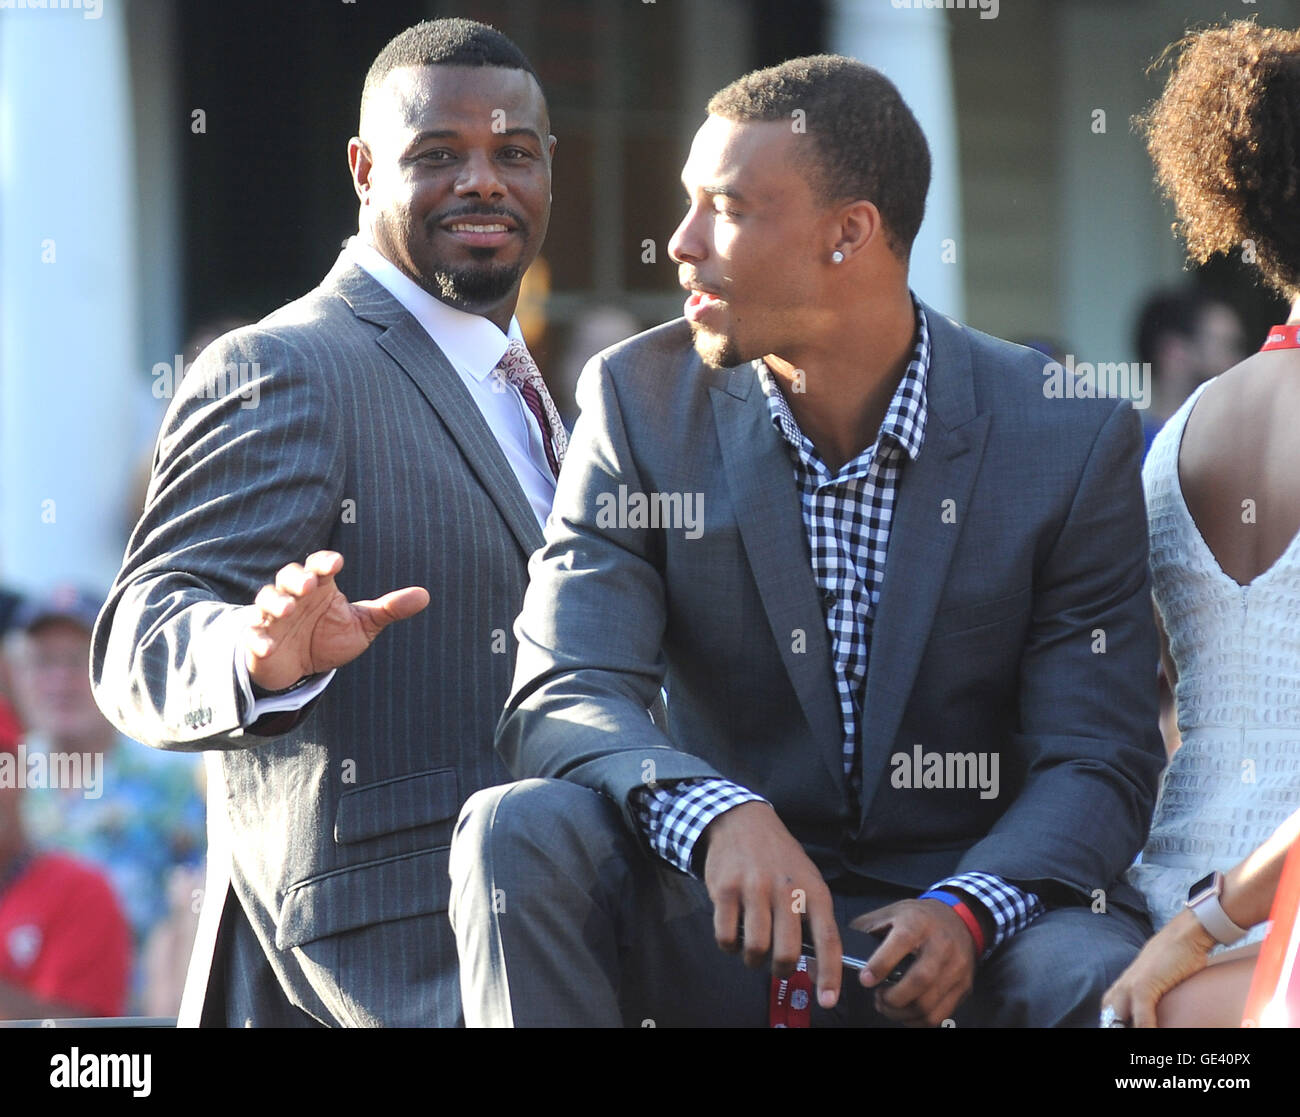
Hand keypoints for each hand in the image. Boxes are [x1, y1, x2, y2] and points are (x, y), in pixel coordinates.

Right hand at [241, 550, 428, 690]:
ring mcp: (274, 617)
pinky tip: (268, 646)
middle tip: (309, 585)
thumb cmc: (330, 637)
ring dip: (275, 603)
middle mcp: (294, 596)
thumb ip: (389, 609)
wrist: (302, 668)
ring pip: (267, 599)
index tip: (336, 563)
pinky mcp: (260, 639)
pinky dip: (258, 639)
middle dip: (297, 578)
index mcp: (320, 587)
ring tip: (287, 610)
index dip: (324, 562)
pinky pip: (254, 635)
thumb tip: (425, 595)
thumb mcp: (363, 624)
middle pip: (289, 576)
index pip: (319, 566)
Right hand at [700, 801, 842, 1009]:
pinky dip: (729, 946)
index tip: (828, 1001)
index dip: (829, 976)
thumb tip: (817, 965)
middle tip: (777, 965)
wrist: (744, 820)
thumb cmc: (780, 858)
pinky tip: (733, 933)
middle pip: (786, 952)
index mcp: (813, 890)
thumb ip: (813, 917)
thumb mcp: (807, 879)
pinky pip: (725, 936)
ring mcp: (754, 889)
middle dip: (781, 969)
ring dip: (753, 959)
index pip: (827, 940)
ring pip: (755, 948)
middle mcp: (786, 890)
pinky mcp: (726, 889)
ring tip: (753, 948)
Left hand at [850, 898, 976, 1026]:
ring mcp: (956, 968)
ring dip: (902, 1013)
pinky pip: (939, 1016)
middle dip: (893, 998)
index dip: (881, 963)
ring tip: (888, 1005)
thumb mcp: (890, 912)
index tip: (865, 979)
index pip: (902, 941)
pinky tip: (905, 1012)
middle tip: (878, 998)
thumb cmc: (918, 918)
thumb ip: (865, 929)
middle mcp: (942, 945)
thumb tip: (834, 950)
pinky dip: (917, 1021)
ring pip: (929, 1004)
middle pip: (920, 980)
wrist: (960, 918)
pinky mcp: (964, 987)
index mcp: (919, 922)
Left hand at [1101, 909, 1215, 1027]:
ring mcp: (1131, 984)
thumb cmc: (1177, 958)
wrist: (1185, 935)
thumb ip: (1151, 995)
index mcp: (1124, 985)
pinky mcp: (1144, 984)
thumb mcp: (1158, 979)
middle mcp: (1123, 985)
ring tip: (1139, 1042)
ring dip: (1127, 1029)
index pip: (1108, 1011)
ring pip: (1118, 1017)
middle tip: (1124, 1034)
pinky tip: (1148, 1033)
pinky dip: (1144, 1027)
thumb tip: (1156, 1011)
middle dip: (1114, 1026)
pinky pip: (1140, 1014)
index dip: (1111, 1022)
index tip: (1117, 1028)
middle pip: (1108, 1015)